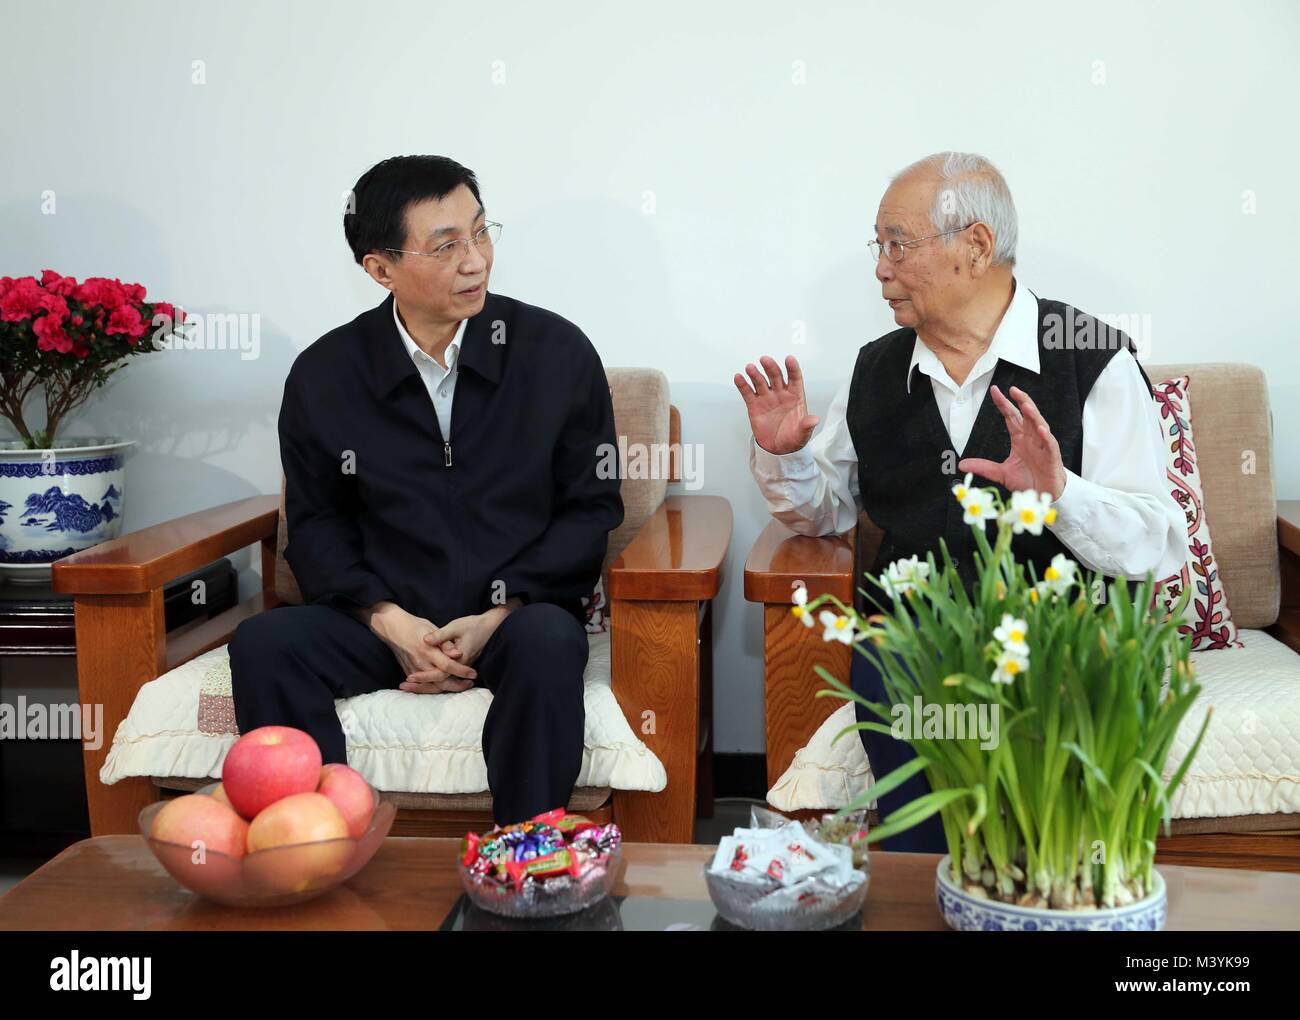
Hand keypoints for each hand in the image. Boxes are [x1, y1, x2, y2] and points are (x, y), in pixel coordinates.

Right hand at [366, 603, 477, 693]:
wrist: (393, 628)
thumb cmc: (415, 626)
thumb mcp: (432, 628)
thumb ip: (445, 643)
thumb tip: (457, 654)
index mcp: (427, 651)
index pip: (448, 666)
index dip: (462, 671)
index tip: (473, 673)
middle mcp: (420, 663)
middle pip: (441, 681)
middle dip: (457, 685)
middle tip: (470, 683)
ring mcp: (414, 670)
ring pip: (433, 686)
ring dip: (448, 689)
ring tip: (461, 686)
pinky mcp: (409, 672)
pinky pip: (424, 686)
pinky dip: (435, 689)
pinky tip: (446, 687)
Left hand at [402, 605, 512, 692]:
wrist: (490, 627)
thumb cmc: (473, 625)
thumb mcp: (456, 626)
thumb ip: (441, 635)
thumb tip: (426, 640)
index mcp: (459, 659)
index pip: (440, 674)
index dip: (425, 676)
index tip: (410, 676)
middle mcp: (460, 667)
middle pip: (440, 683)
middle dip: (421, 687)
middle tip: (404, 686)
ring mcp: (461, 668)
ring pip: (442, 683)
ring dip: (425, 686)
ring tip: (408, 686)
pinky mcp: (459, 667)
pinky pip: (445, 679)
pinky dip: (431, 681)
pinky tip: (419, 680)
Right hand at [734, 355, 819, 454]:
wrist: (777, 449)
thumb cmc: (792, 438)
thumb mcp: (803, 434)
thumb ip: (807, 425)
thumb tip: (814, 419)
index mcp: (795, 397)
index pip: (795, 379)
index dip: (792, 368)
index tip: (789, 359)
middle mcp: (780, 394)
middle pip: (776, 376)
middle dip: (771, 367)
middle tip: (765, 360)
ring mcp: (767, 398)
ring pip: (761, 382)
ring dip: (755, 374)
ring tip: (750, 368)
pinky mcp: (754, 405)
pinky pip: (748, 392)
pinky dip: (743, 385)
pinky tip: (739, 378)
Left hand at [958, 385, 1066, 500]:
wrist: (1044, 495)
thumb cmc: (1028, 480)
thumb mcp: (1001, 473)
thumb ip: (984, 467)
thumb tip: (962, 464)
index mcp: (1020, 439)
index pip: (1011, 417)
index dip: (1004, 404)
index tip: (995, 391)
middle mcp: (1032, 439)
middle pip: (1027, 416)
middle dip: (1021, 401)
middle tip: (1013, 390)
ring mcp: (1043, 447)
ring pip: (1040, 425)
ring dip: (1033, 415)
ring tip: (1025, 404)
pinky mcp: (1052, 458)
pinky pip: (1049, 444)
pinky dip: (1046, 436)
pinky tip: (1041, 429)